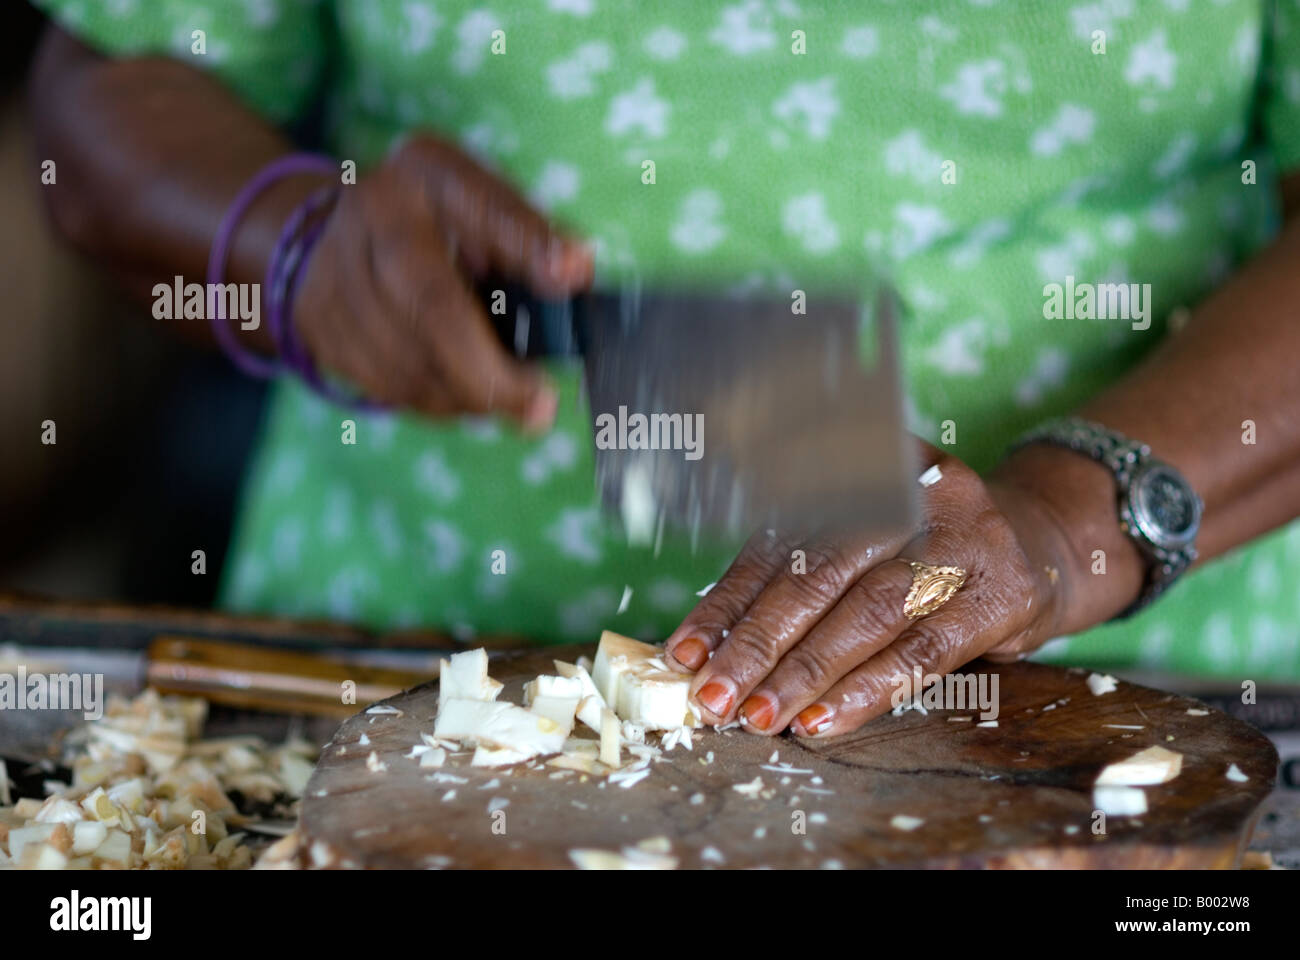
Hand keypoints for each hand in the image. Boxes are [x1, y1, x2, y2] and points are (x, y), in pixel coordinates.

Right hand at [294, 135, 592, 426]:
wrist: (327, 234)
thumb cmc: (432, 222)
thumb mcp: (480, 203)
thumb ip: (526, 235)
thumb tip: (575, 270)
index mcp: (425, 173)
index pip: (483, 207)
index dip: (529, 243)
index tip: (573, 274)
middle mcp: (371, 216)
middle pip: (432, 306)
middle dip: (491, 371)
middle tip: (538, 406)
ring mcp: (334, 274)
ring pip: (407, 362)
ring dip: (467, 397)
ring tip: (509, 402)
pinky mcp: (321, 329)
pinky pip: (387, 386)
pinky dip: (435, 403)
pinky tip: (463, 397)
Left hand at [662, 441, 1123, 736]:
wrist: (1043, 542)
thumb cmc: (924, 546)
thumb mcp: (865, 531)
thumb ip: (798, 566)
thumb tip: (711, 638)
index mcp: (859, 471)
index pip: (779, 539)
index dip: (728, 598)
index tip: (686, 651)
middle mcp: (912, 494)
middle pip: (818, 572)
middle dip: (757, 642)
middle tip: (713, 695)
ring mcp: (962, 541)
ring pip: (867, 612)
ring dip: (803, 672)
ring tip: (756, 716)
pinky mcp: (1001, 596)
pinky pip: (923, 651)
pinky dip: (866, 689)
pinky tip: (822, 719)